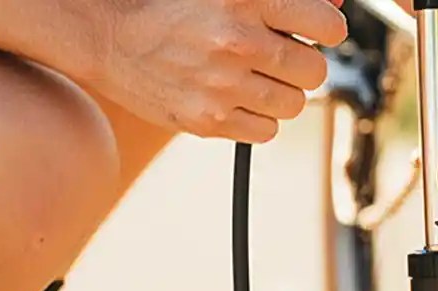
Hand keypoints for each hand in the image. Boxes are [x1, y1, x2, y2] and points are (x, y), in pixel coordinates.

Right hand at [94, 0, 348, 142]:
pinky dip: (258, 118)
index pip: (329, 26)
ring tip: (252, 76)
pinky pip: (266, 131)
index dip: (326, 29)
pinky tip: (235, 97)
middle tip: (276, 54)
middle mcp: (236, 41)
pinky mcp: (208, 121)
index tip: (312, 30)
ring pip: (294, 104)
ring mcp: (222, 85)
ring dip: (281, 91)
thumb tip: (334, 2)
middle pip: (315, 70)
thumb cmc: (170, 4)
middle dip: (302, 62)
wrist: (104, 34)